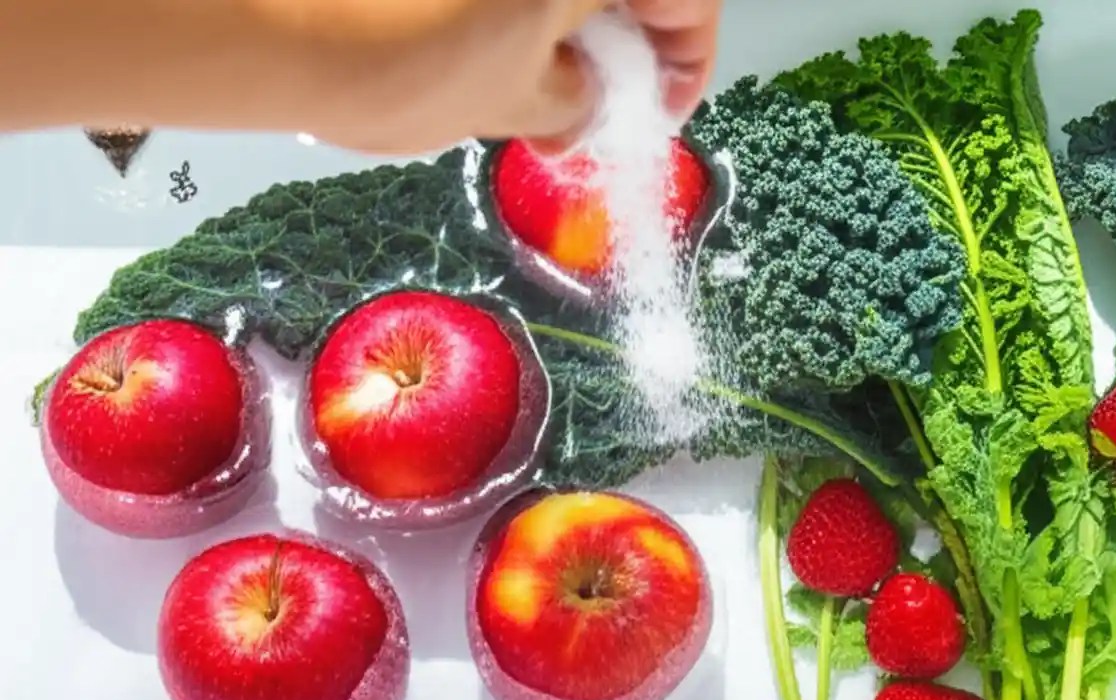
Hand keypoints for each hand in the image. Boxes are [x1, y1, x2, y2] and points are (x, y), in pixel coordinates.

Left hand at [273, 0, 722, 154]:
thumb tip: (582, 102)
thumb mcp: (513, 100)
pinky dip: (514, 6)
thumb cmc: (403, 59)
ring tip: (537, 89)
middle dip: (623, 36)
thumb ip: (575, 100)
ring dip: (567, 20)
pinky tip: (489, 47)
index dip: (689, 59)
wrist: (260, 16)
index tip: (664, 108)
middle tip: (599, 103)